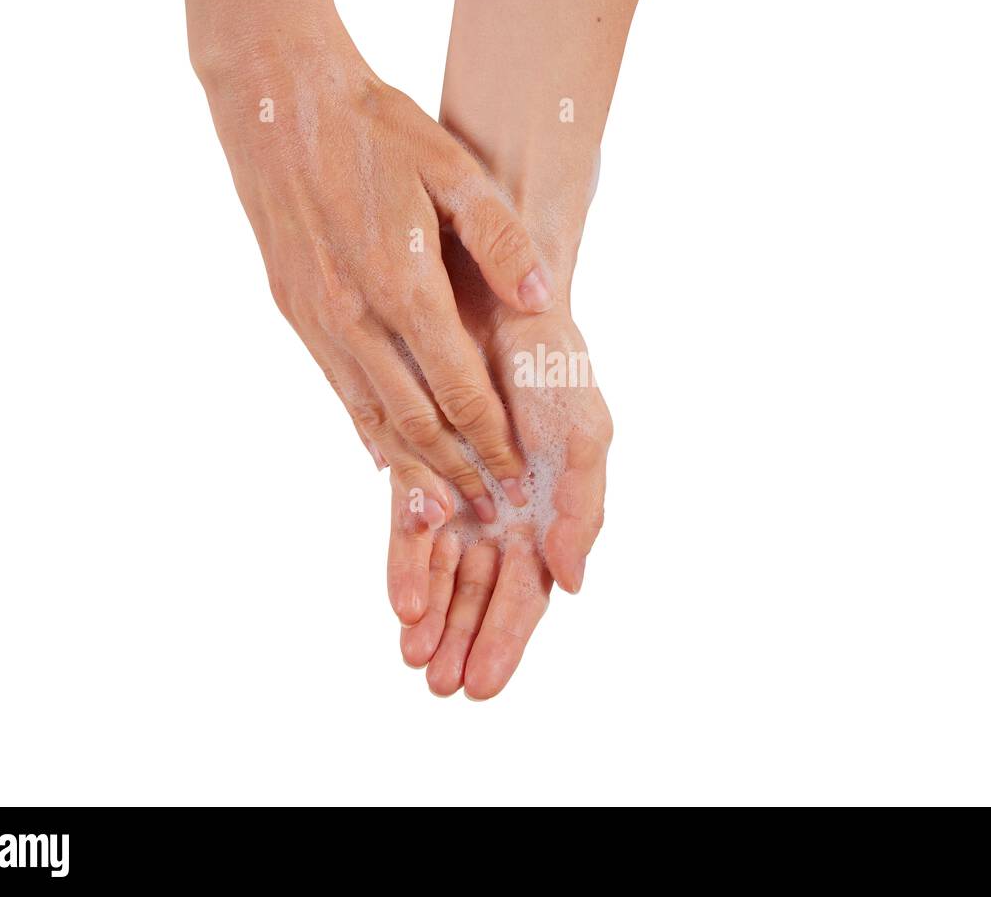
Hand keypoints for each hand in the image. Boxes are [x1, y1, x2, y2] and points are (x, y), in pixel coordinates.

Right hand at [182, 0, 554, 530]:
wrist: (279, 100)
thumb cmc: (376, 127)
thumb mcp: (454, 167)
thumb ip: (503, 242)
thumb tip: (545, 303)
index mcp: (404, 283)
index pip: (460, 389)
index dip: (493, 439)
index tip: (518, 472)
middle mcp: (355, 316)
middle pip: (415, 421)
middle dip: (458, 470)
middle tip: (489, 508)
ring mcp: (317, 319)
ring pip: (369, 417)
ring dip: (410, 466)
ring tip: (442, 506)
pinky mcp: (293, 312)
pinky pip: (337, 389)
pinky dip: (364, 430)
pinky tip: (382, 457)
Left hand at [391, 231, 612, 698]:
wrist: (500, 301)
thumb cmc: (555, 367)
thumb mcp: (585, 435)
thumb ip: (583, 509)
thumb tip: (572, 582)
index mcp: (552, 512)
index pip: (531, 589)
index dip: (509, 637)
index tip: (484, 684)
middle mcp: (507, 512)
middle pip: (485, 592)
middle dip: (468, 641)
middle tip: (446, 688)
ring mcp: (463, 492)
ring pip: (448, 571)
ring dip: (437, 618)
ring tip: (419, 662)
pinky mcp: (421, 466)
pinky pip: (412, 528)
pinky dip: (410, 568)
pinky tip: (405, 606)